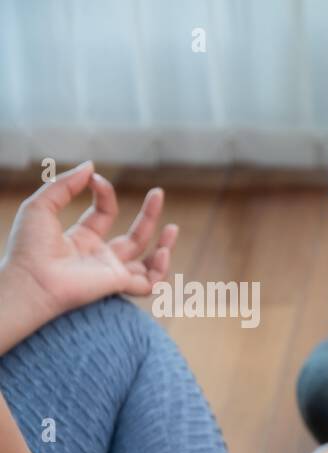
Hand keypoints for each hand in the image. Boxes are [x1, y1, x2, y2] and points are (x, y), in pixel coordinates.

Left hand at [0, 161, 176, 331]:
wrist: (30, 280)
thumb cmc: (28, 247)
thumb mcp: (41, 205)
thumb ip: (64, 185)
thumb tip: (91, 166)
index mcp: (81, 239)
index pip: (105, 214)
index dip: (105, 194)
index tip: (96, 179)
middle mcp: (100, 257)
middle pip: (135, 238)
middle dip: (149, 215)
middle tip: (158, 192)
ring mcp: (111, 272)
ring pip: (148, 264)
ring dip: (164, 246)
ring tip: (173, 227)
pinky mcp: (119, 284)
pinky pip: (149, 283)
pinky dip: (161, 270)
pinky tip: (161, 252)